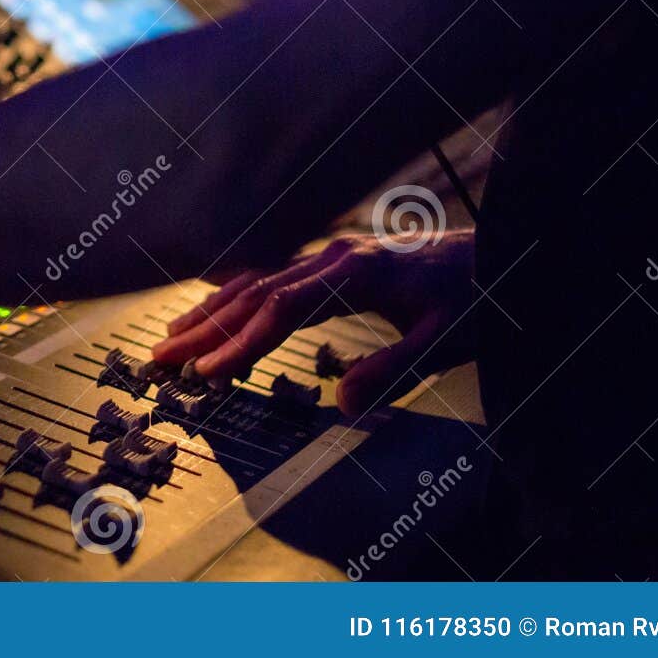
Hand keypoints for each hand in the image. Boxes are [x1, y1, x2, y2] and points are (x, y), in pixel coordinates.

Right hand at [151, 230, 477, 416]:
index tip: (206, 375)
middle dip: (204, 328)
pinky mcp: (335, 257)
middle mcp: (333, 256)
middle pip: (254, 292)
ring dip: (211, 310)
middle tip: (159, 358)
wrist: (498, 250)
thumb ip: (391, 370)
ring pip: (256, 279)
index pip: (280, 310)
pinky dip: (236, 290)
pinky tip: (213, 303)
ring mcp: (330, 253)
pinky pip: (272, 273)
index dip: (239, 344)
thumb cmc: (476, 297)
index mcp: (355, 273)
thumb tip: (342, 407)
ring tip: (171, 338)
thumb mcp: (446, 340)